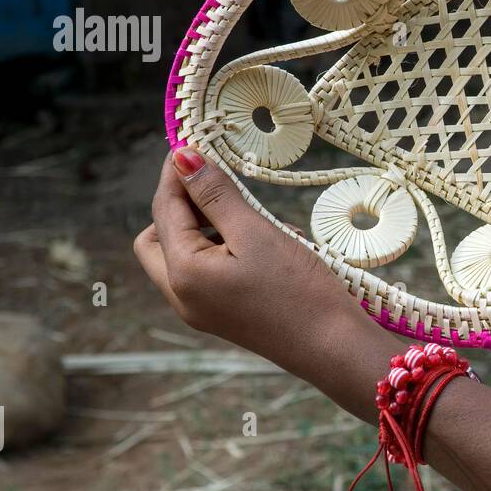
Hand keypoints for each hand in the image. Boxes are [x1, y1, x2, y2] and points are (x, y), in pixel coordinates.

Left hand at [133, 148, 395, 418]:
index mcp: (183, 274)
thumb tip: (182, 157)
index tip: (195, 141)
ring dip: (206, 228)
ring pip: (182, 255)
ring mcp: (200, 310)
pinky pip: (205, 272)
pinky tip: (264, 243)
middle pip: (156, 237)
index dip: (176, 173)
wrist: (334, 348)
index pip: (163, 210)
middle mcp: (182, 296)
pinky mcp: (222, 315)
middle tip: (217, 185)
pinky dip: (223, 250)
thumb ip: (216, 195)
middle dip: (180, 206)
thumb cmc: (299, 291)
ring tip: (254, 217)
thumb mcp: (257, 233)